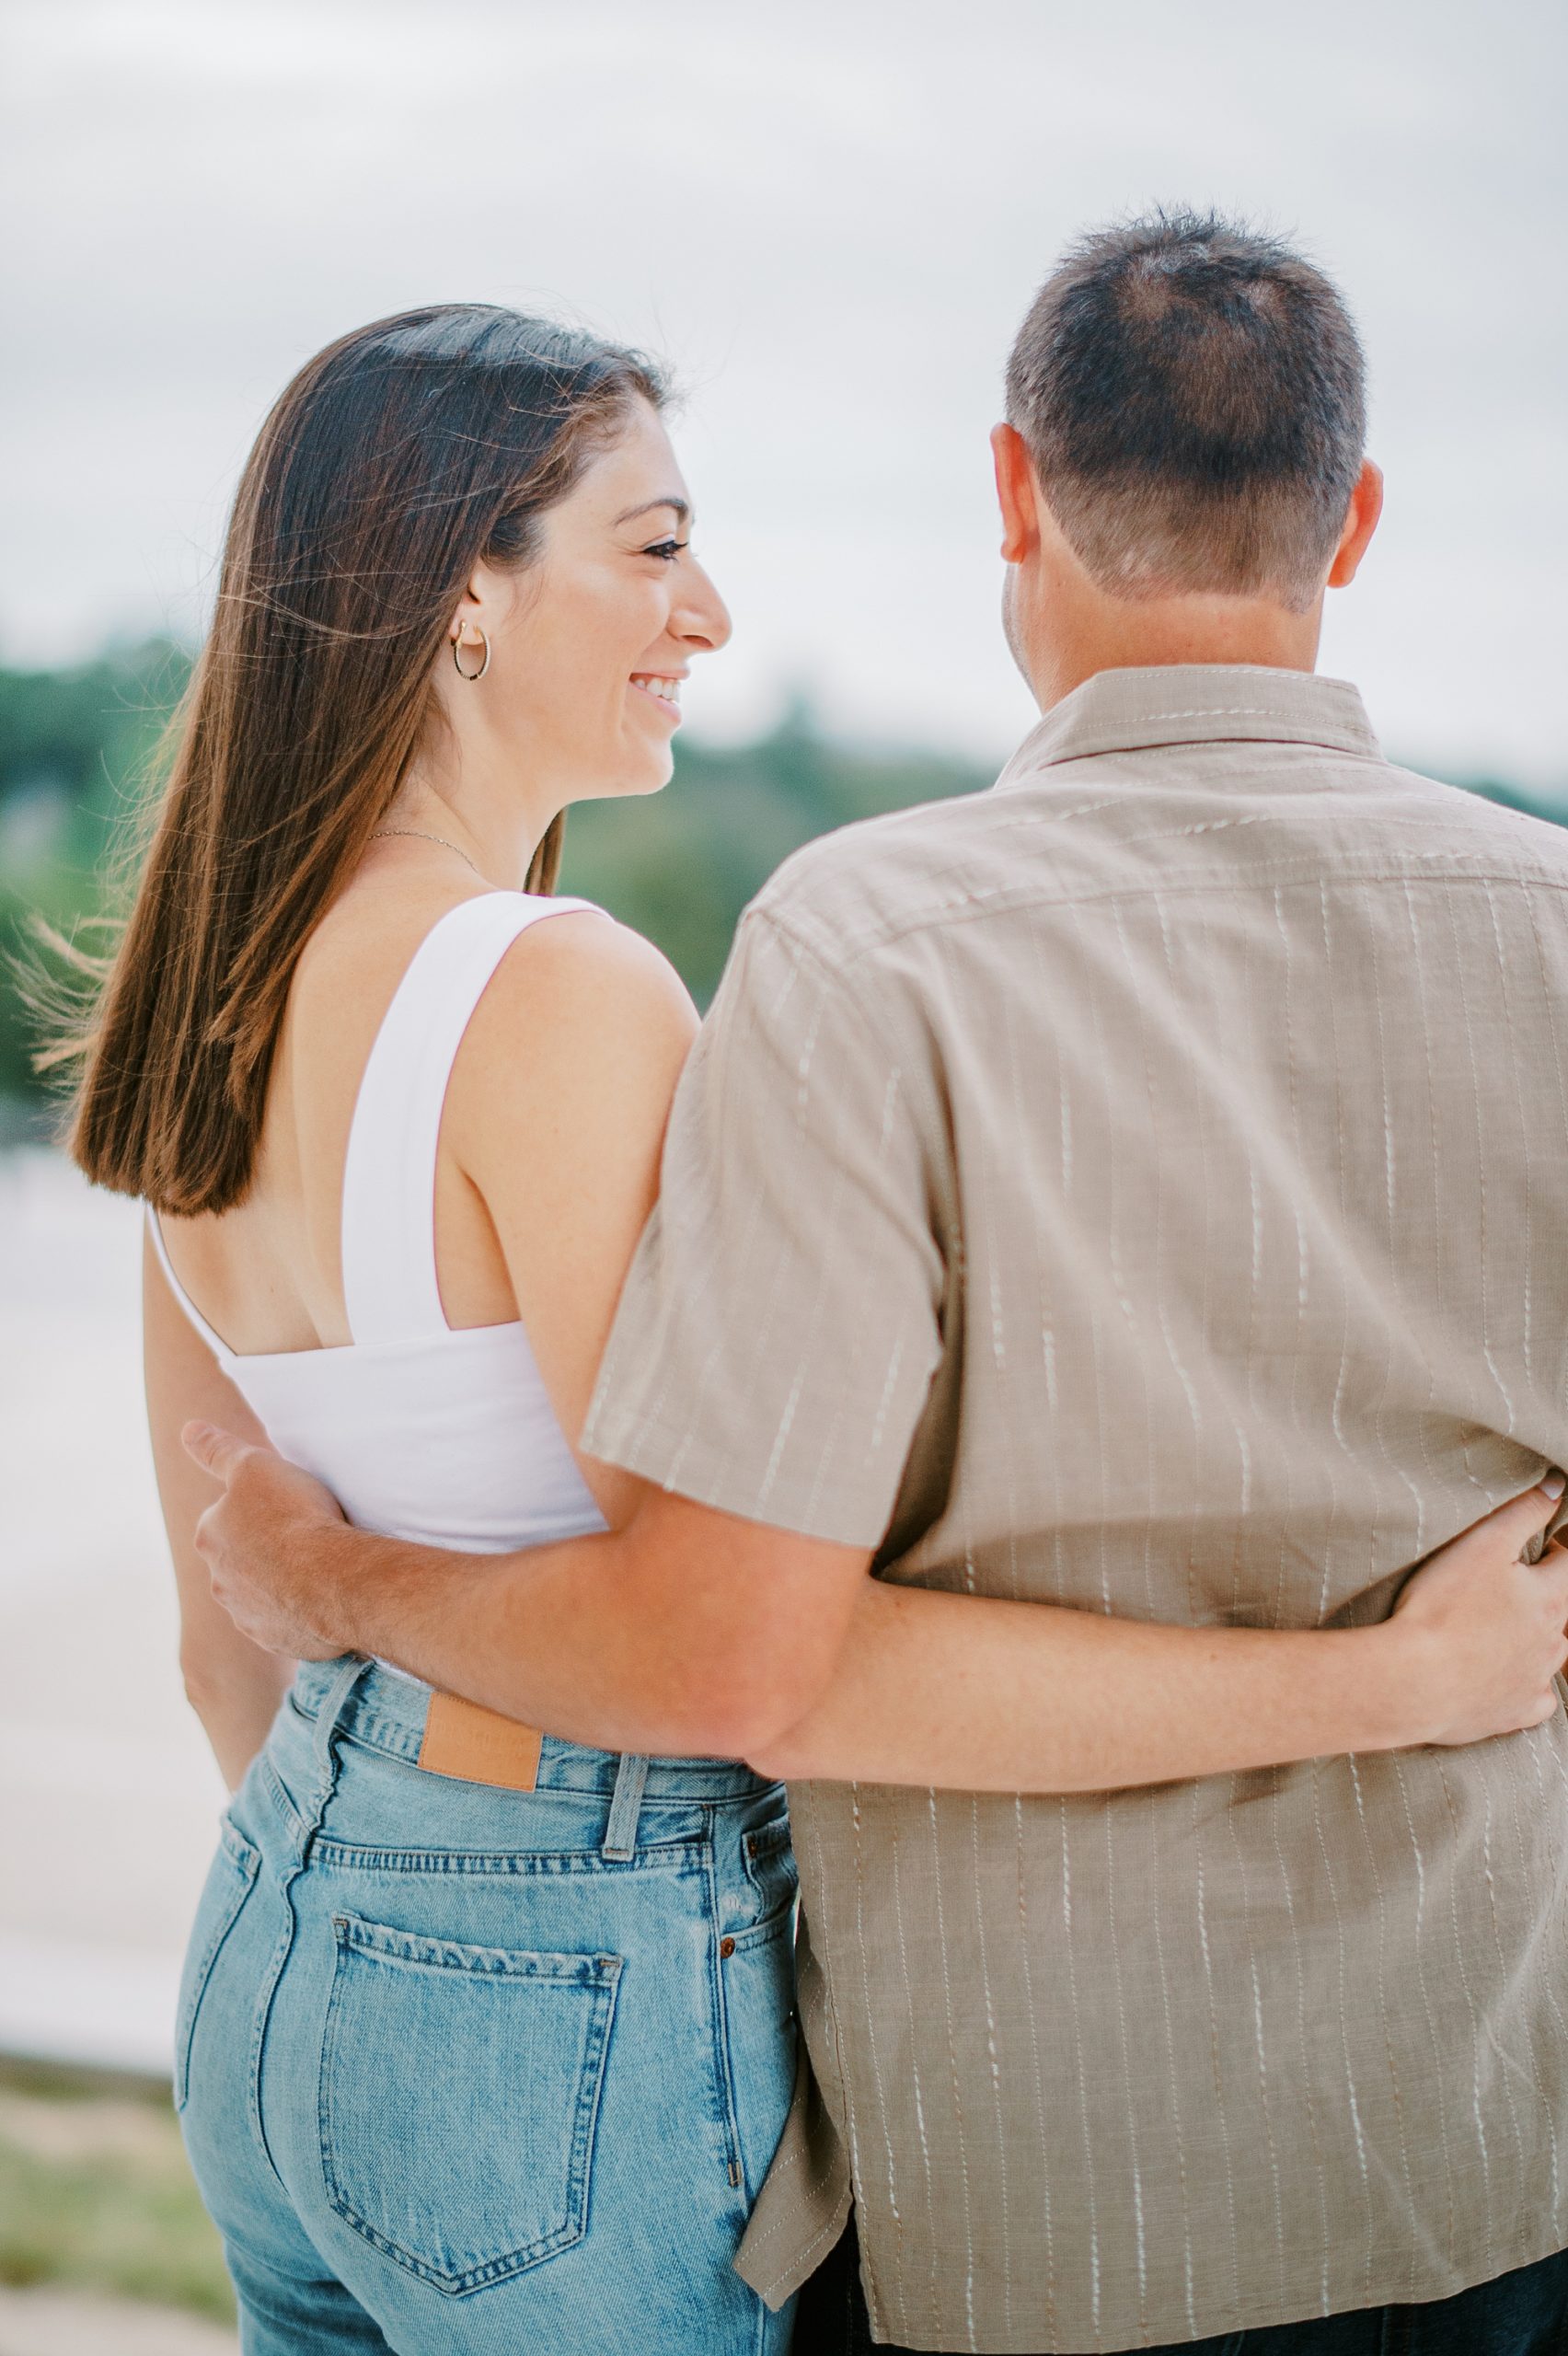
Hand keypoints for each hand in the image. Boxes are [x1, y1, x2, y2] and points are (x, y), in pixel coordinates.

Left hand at [182, 1422, 349, 1659]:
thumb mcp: (254, 1466)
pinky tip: (324, 1595)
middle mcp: (219, 1581)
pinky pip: (286, 1622)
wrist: (332, 1580)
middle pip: (241, 1559)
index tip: (284, 1506)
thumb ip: (218, 1450)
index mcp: (210, 1537)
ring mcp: (247, 1615)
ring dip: (281, 1583)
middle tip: (304, 1535)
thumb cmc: (294, 1516)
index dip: (256, 1509)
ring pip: (261, 1594)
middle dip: (264, 1550)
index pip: (224, 1518)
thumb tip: (188, 1429)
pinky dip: (301, 1611)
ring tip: (318, 1568)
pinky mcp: (277, 1640)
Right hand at [1391, 1476, 1567, 1744]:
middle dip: (1546, 1594)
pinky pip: (1539, 1698)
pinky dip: (1529, 1684)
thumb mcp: (1480, 1543)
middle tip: (1513, 1585)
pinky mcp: (1517, 1712)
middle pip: (1563, 1611)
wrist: (1414, 1680)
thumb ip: (1522, 1512)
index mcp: (1548, 1597)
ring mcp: (1537, 1679)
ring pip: (1554, 1654)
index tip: (1544, 1544)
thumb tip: (1555, 1487)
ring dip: (1537, 1638)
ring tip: (1501, 1628)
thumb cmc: (1442, 1607)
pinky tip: (1507, 1676)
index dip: (1558, 1547)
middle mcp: (1553, 1640)